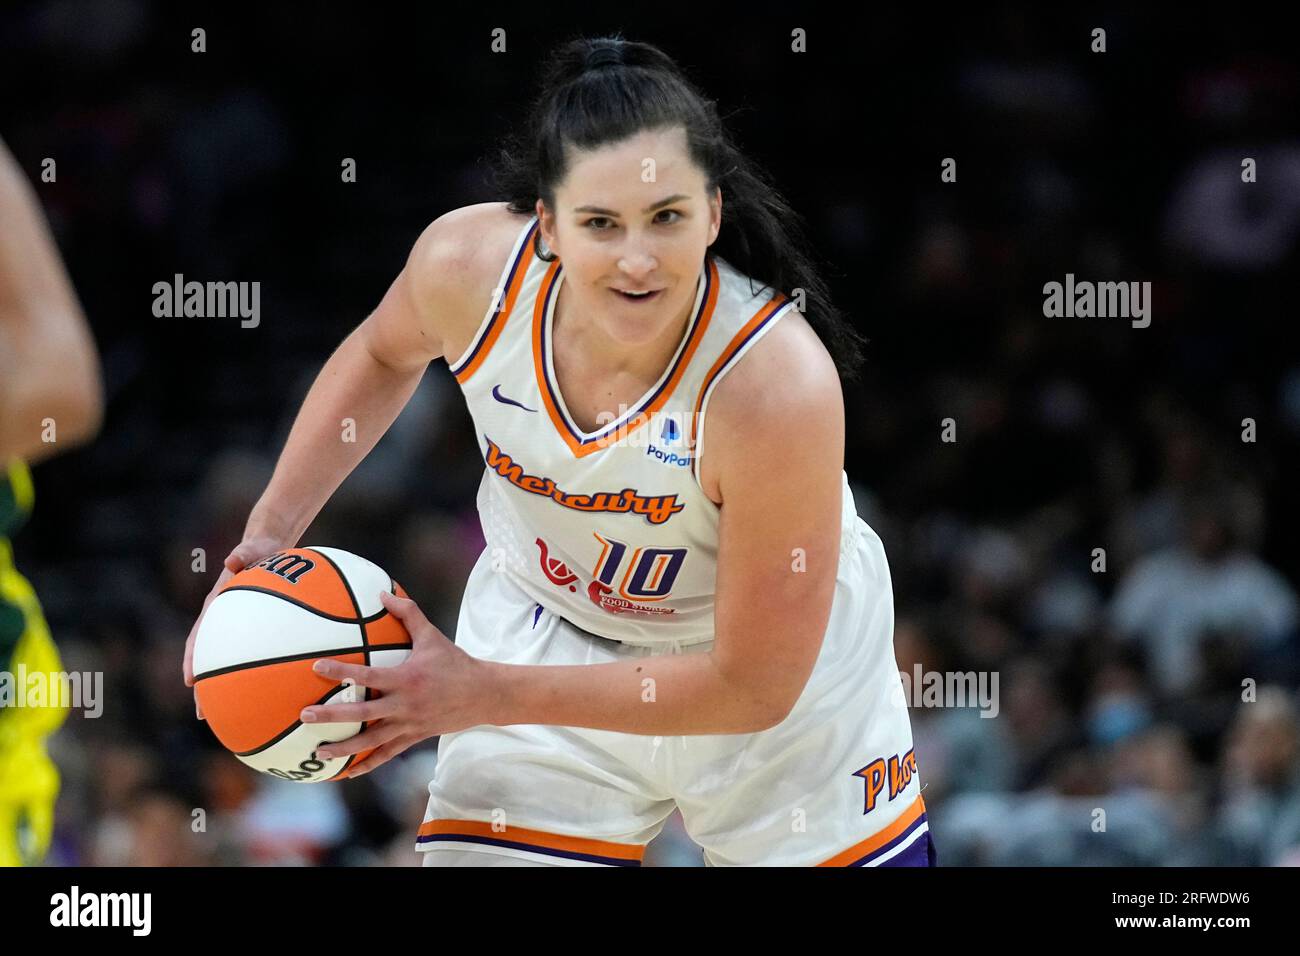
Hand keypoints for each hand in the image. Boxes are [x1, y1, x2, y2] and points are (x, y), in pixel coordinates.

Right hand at [183, 536, 287, 719]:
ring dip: (229, 688)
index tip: (190, 680)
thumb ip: (242, 552)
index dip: (193, 659)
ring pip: (232, 662)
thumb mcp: (251, 548)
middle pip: (210, 659)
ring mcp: (240, 627)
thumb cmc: (259, 548)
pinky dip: (261, 672)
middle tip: (204, 715)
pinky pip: (259, 654)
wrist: (269, 546)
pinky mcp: (258, 629)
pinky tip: (276, 691)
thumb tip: (232, 559)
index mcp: (217, 607)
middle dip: (205, 687)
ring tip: (234, 715)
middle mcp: (224, 622)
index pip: (199, 637)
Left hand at [300, 589, 489, 776]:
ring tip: (318, 752)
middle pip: (362, 713)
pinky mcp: (414, 737)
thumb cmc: (455, 663)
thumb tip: (382, 592)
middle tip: (305, 715)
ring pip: (371, 740)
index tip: (317, 668)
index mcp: (406, 678)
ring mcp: (408, 724)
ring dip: (344, 748)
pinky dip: (367, 764)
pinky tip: (347, 772)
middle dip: (332, 715)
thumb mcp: (432, 636)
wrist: (483, 695)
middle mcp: (404, 704)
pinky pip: (387, 754)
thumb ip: (408, 614)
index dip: (342, 672)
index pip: (368, 676)